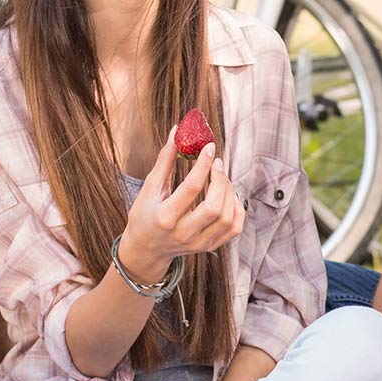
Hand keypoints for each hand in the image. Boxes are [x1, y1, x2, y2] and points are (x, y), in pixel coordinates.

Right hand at [119, 133, 245, 280]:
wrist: (146, 248)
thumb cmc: (145, 215)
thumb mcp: (149, 188)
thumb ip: (164, 161)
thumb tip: (177, 132)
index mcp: (165, 217)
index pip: (191, 188)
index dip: (203, 164)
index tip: (209, 147)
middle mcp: (183, 233)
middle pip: (214, 207)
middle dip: (220, 180)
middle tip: (217, 163)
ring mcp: (199, 243)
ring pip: (227, 218)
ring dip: (229, 192)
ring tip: (220, 178)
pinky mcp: (209, 246)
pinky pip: (234, 228)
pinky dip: (236, 209)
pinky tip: (227, 196)